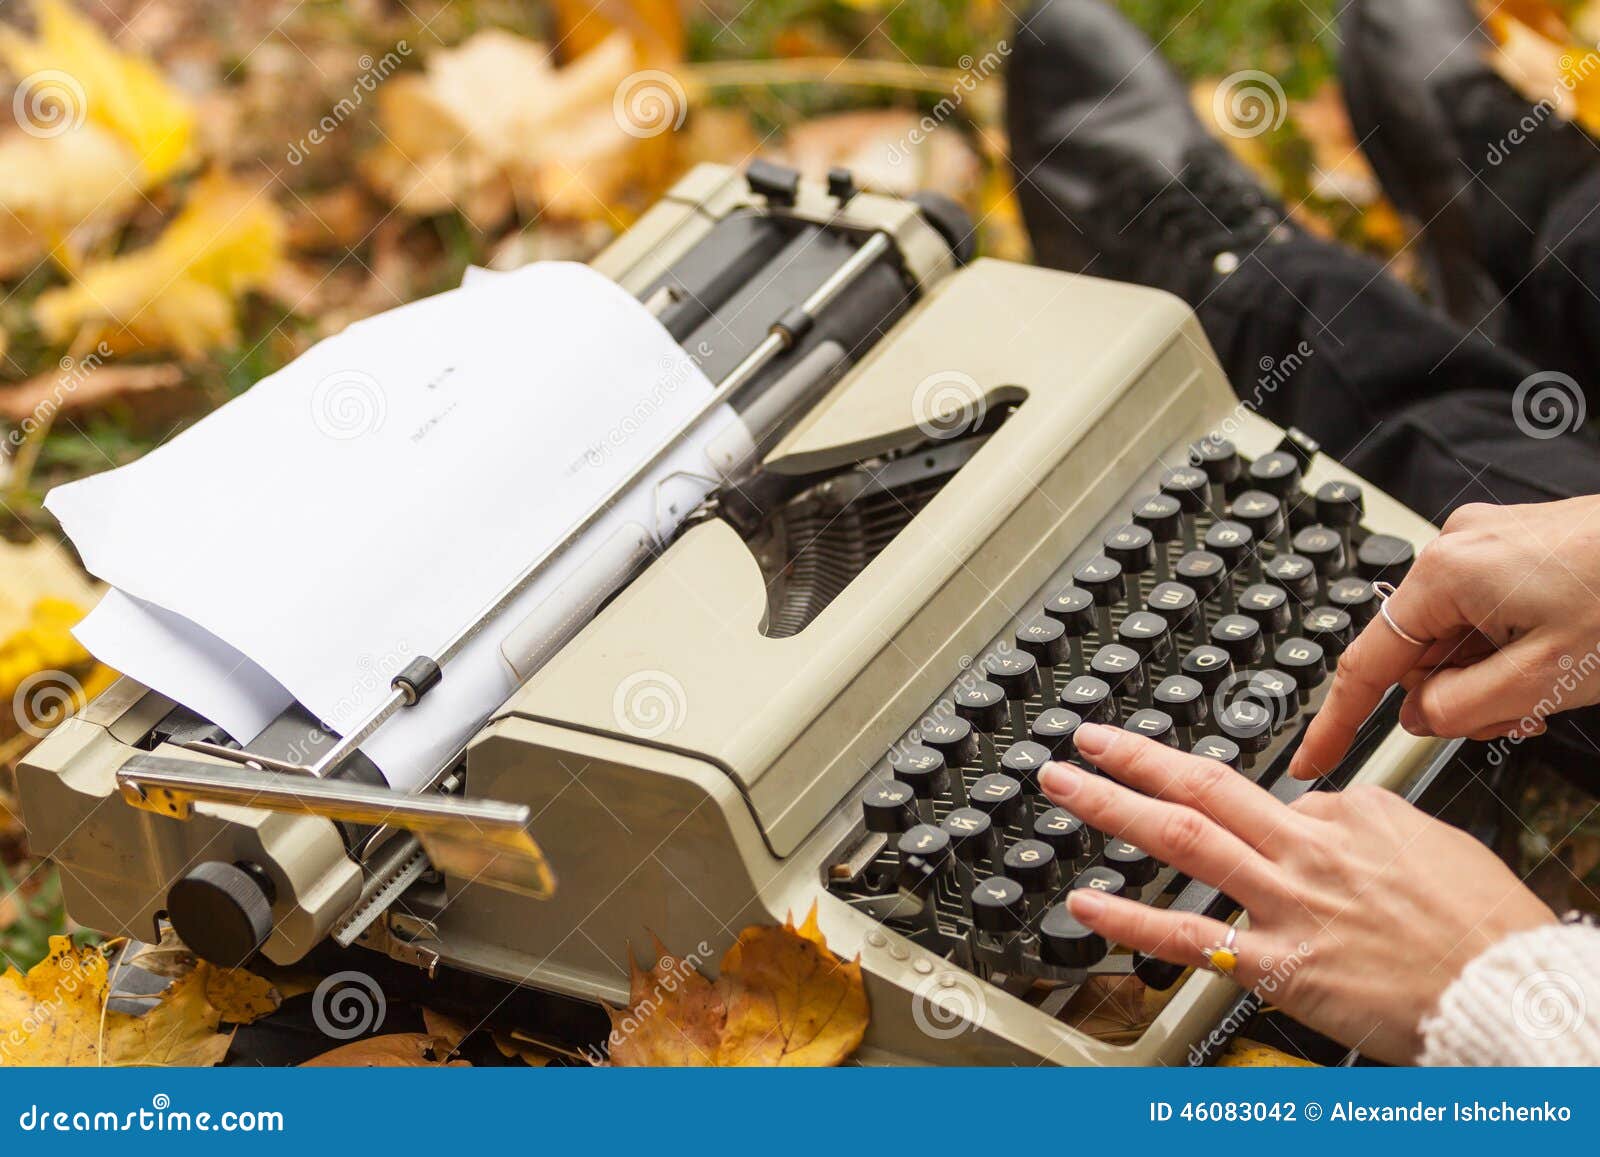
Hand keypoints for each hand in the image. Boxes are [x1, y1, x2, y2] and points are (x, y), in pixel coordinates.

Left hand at [1042, 723, 1553, 1063]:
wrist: (1510, 991)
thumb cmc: (1486, 929)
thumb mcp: (1434, 844)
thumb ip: (1371, 824)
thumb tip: (1337, 811)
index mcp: (1351, 813)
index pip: (1275, 797)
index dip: (1256, 816)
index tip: (1254, 830)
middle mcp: (1308, 848)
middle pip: (1203, 786)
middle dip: (1134, 757)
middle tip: (1085, 737)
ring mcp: (1287, 902)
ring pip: (1182, 838)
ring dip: (1112, 807)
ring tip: (1062, 785)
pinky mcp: (1278, 962)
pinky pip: (1188, 934)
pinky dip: (1129, 918)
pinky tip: (1084, 903)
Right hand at [1291, 497, 1599, 779]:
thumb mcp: (1545, 680)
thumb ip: (1463, 709)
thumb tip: (1420, 716)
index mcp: (1446, 574)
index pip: (1365, 664)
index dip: (1335, 722)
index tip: (1311, 758)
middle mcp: (1454, 547)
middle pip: (1417, 651)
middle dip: (1453, 696)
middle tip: (1514, 720)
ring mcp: (1484, 542)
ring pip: (1454, 635)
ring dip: (1488, 674)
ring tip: (1550, 687)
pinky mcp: (1512, 545)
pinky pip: (1482, 611)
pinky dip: (1505, 647)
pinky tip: (1553, 659)